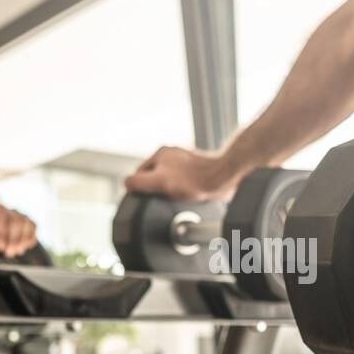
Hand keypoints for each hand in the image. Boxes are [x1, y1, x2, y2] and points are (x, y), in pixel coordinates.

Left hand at [0, 201, 36, 257]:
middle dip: (11, 238)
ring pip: (23, 222)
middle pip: (12, 221)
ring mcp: (16, 213)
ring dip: (21, 238)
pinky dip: (30, 235)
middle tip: (7, 253)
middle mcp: (4, 210)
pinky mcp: (26, 219)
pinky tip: (26, 246)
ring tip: (17, 252)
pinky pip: (32, 225)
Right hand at [124, 145, 240, 199]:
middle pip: (153, 179)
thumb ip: (138, 182)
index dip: (140, 189)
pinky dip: (181, 191)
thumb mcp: (160, 182)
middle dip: (156, 190)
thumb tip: (127, 185)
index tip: (150, 198)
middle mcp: (171, 154)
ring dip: (169, 192)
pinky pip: (181, 183)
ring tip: (178, 198)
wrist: (225, 176)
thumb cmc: (196, 181)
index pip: (138, 175)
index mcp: (160, 153)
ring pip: (167, 182)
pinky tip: (188, 196)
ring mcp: (184, 161)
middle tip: (166, 199)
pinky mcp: (196, 170)